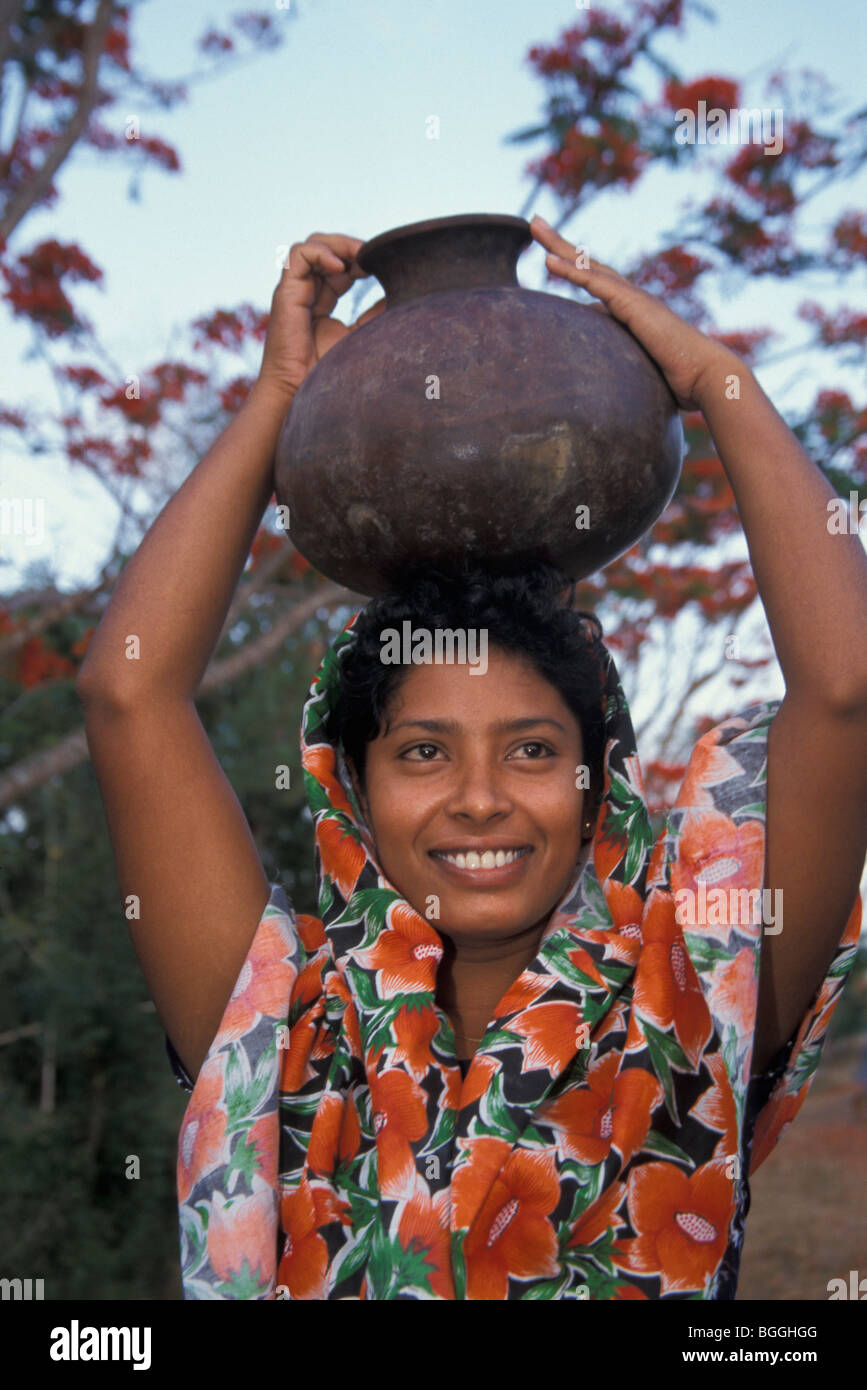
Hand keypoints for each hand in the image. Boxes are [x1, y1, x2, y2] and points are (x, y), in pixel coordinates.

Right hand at [256, 232, 385, 404]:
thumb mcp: (363, 335)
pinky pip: (298, 255)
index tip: (384, 264)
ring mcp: (295, 291)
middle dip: (352, 247)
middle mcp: (307, 293)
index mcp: (322, 302)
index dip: (361, 259)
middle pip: (326, 250)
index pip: (341, 267)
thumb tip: (403, 293)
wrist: (302, 395)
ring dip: (338, 244)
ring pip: (312, 246)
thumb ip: (377, 313)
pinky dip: (320, 252)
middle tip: (376, 256)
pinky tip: (342, 267)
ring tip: (361, 256)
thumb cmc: (329, 374)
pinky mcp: (285, 293)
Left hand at [529, 215, 738, 411]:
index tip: (552, 258)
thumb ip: (625, 368)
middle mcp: (631, 297)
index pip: (597, 283)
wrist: (705, 375)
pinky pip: (595, 282)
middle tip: (536, 224)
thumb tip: (604, 388)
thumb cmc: (680, 380)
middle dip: (561, 244)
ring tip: (535, 225)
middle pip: (589, 264)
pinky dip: (571, 270)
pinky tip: (548, 260)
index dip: (575, 269)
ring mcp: (632, 297)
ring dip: (559, 245)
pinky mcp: (631, 304)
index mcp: (633, 310)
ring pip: (588, 265)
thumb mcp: (642, 371)